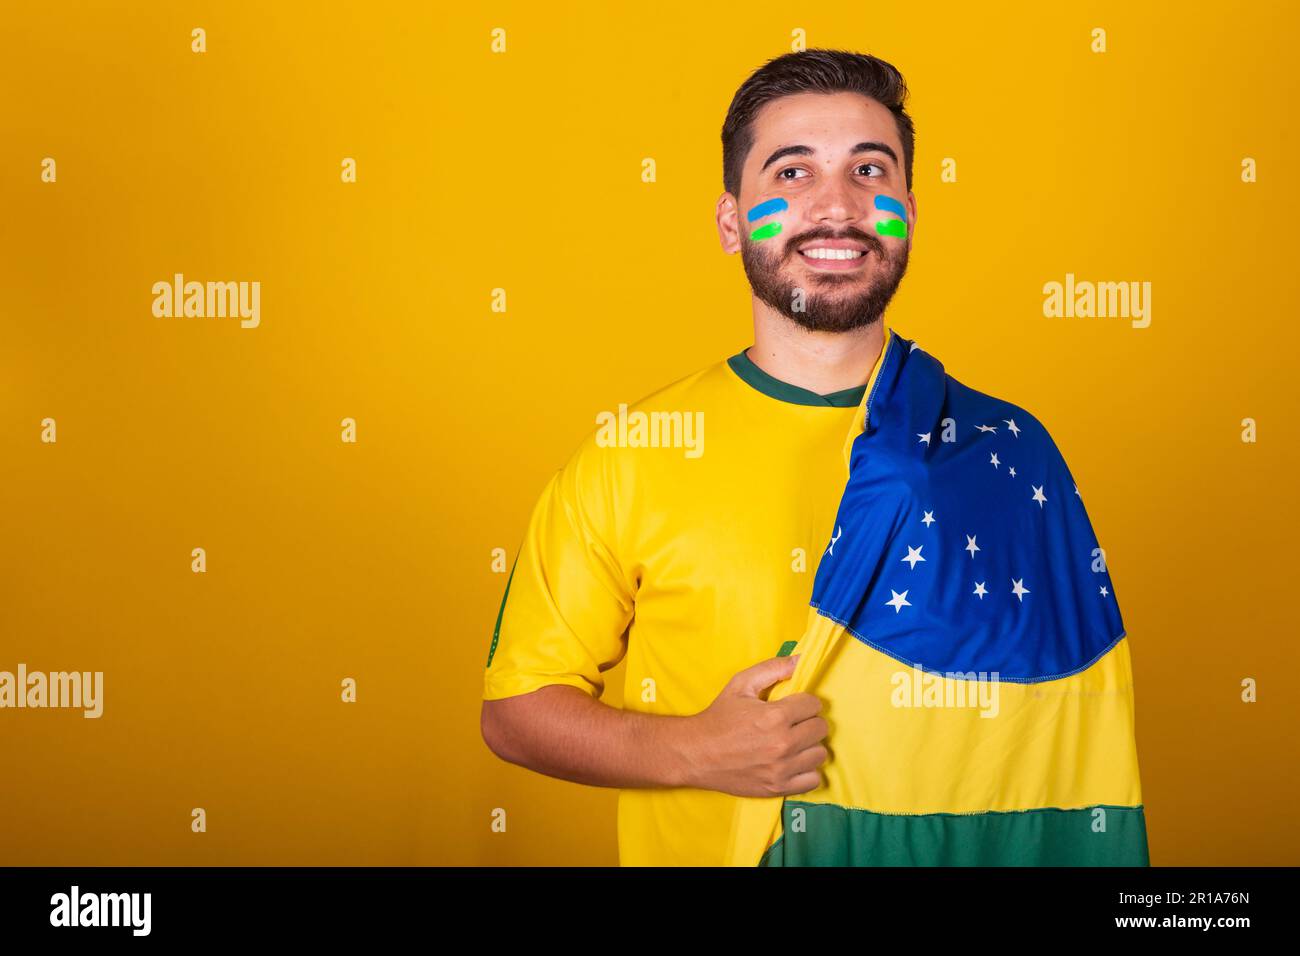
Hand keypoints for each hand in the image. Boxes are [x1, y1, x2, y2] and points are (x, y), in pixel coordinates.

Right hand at [674, 654, 828, 796]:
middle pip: (820, 728)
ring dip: (809, 746)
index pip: (814, 704)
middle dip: (808, 721)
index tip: (792, 706)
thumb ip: (772, 669)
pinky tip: (793, 762)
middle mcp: (782, 744)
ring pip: (820, 753)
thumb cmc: (719, 717)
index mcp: (775, 716)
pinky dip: (807, 770)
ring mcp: (782, 768)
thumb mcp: (741, 684)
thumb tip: (800, 660)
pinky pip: (814, 779)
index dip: (803, 702)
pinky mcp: (778, 787)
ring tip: (792, 742)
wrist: (696, 754)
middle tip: (792, 723)